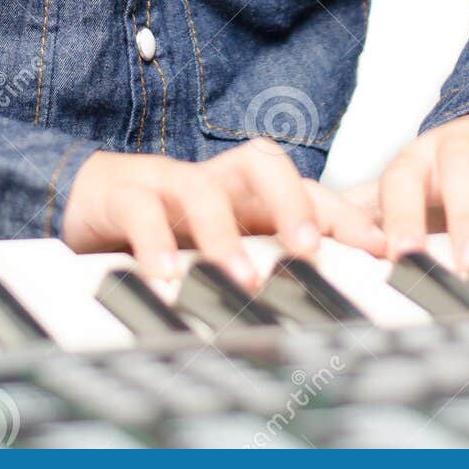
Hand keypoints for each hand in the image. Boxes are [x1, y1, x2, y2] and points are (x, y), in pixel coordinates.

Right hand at [62, 138, 386, 286]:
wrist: (89, 197)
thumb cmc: (169, 226)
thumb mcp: (226, 245)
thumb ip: (270, 262)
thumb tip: (333, 304)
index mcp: (247, 195)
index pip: (304, 189)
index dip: (344, 214)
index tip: (379, 250)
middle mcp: (214, 181)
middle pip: (261, 163)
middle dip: (292, 202)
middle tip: (310, 248)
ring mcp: (167, 183)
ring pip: (201, 188)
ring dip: (225, 234)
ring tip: (243, 279)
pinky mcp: (122, 194)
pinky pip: (140, 209)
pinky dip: (154, 241)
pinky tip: (165, 277)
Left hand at [361, 114, 468, 270]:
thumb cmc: (438, 175)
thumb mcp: (404, 190)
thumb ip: (370, 216)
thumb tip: (328, 241)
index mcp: (418, 158)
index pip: (401, 181)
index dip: (399, 216)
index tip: (401, 256)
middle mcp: (463, 144)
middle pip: (462, 170)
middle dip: (468, 215)